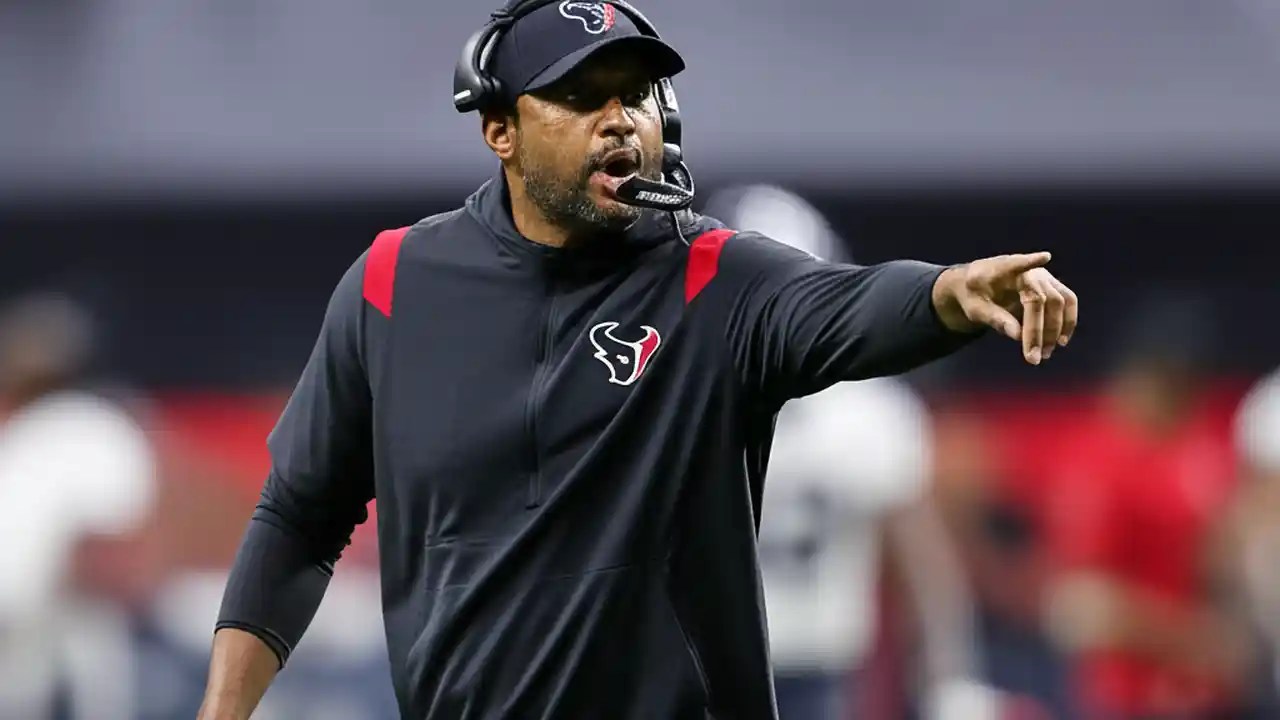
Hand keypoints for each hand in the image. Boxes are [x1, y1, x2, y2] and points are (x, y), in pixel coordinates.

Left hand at [932, 252, 1077, 364]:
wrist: (980, 285)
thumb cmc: (974, 294)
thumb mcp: (975, 308)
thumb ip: (995, 318)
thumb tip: (1017, 335)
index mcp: (1005, 269)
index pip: (1019, 264)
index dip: (1032, 261)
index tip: (1044, 257)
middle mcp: (1031, 271)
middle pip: (1046, 298)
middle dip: (1043, 330)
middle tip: (1034, 357)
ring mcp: (1045, 278)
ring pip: (1062, 300)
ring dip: (1058, 328)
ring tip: (1045, 353)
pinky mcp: (1053, 287)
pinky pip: (1067, 302)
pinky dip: (1067, 321)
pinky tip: (1059, 341)